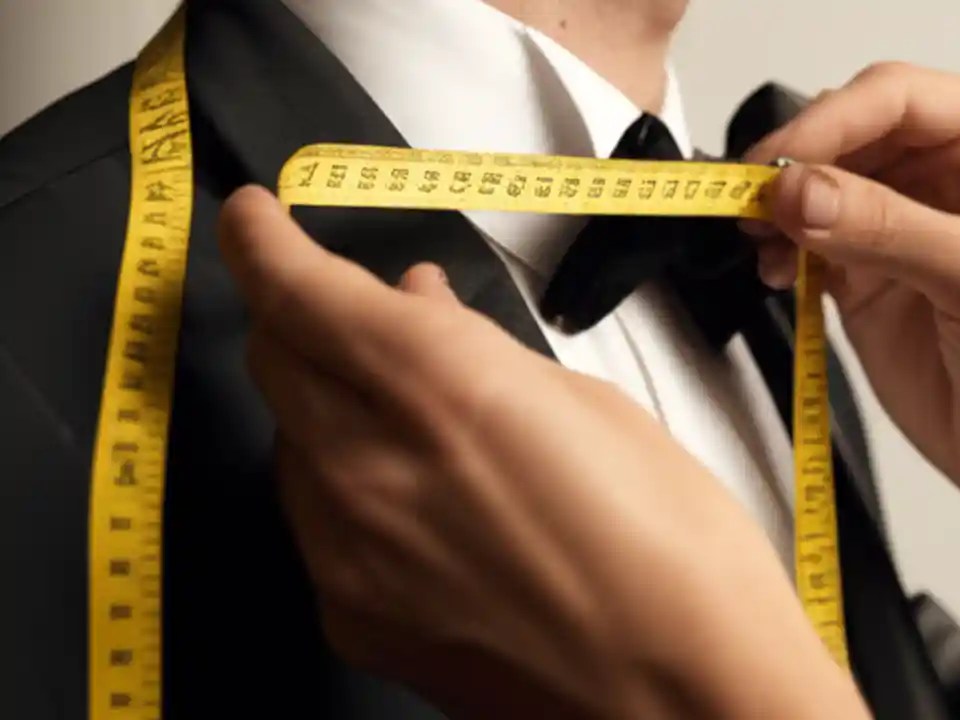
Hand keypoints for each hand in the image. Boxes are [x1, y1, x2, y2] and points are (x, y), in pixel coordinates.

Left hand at [218, 187, 866, 719]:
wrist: (686, 695)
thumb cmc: (673, 553)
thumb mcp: (589, 409)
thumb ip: (478, 353)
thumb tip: (420, 313)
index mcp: (438, 388)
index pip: (294, 289)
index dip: (262, 242)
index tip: (257, 222)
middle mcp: (370, 469)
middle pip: (276, 362)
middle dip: (302, 319)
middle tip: (355, 310)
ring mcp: (350, 554)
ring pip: (292, 445)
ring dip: (331, 407)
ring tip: (412, 410)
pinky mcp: (355, 618)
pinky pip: (319, 526)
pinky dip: (349, 489)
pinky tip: (418, 497)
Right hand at [745, 64, 959, 615]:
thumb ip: (887, 230)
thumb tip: (800, 191)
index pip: (898, 99)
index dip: (831, 124)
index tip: (778, 165)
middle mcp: (951, 169)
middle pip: (849, 133)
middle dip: (797, 163)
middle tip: (754, 200)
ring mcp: (903, 222)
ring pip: (817, 184)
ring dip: (779, 206)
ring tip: (758, 237)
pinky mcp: (866, 273)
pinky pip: (804, 239)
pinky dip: (778, 248)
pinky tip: (774, 268)